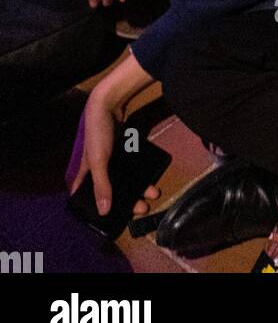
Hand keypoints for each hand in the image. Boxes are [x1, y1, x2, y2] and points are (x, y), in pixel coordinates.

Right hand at [66, 52, 158, 219]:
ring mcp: (107, 160)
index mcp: (80, 174)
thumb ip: (101, 185)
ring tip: (152, 194)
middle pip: (108, 191)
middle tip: (141, 209)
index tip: (110, 220)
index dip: (95, 210)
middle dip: (126, 201)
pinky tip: (151, 180)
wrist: (110, 102)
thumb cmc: (97, 132)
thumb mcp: (98, 160)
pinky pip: (129, 169)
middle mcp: (92, 169)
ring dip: (137, 189)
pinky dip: (139, 176)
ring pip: (122, 181)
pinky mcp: (119, 152)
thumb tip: (104, 212)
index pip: (83, 199)